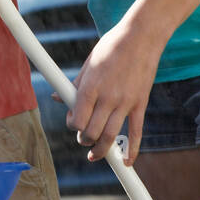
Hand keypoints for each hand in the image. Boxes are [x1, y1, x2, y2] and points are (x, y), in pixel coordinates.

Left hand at [66, 18, 164, 164]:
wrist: (140, 37)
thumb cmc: (111, 46)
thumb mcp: (88, 63)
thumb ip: (75, 84)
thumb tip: (59, 98)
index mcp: (91, 86)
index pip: (78, 119)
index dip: (73, 125)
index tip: (74, 123)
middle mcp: (107, 96)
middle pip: (93, 131)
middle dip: (85, 140)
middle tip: (84, 139)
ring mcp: (126, 101)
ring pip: (111, 136)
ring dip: (102, 150)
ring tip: (95, 154)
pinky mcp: (140, 103)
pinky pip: (136, 132)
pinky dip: (132, 150)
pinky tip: (126, 162)